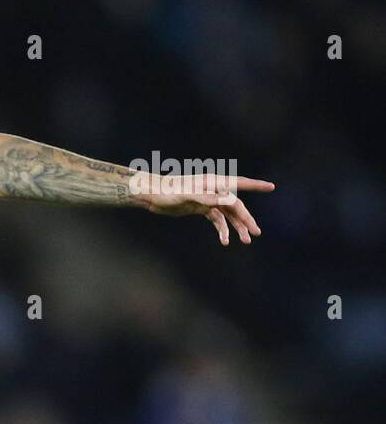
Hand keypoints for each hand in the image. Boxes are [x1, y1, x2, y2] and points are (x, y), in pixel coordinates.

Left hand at [137, 172, 274, 245]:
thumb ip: (206, 197)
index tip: (271, 187)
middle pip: (236, 205)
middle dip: (246, 219)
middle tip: (256, 233)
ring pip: (228, 215)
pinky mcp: (201, 209)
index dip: (256, 185)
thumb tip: (228, 200)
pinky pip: (217, 220)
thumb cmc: (167, 192)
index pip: (239, 183)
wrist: (152, 196)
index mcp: (213, 183)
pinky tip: (225, 241)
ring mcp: (208, 200)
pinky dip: (222, 230)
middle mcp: (213, 190)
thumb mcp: (186, 195)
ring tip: (247, 241)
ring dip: (237, 227)